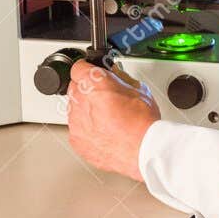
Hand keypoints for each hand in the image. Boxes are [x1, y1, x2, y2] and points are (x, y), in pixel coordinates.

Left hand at [66, 59, 159, 180]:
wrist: (144, 150)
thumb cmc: (143, 122)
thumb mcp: (138, 88)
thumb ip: (119, 78)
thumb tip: (114, 74)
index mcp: (94, 83)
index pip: (78, 67)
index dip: (88, 70)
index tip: (93, 73)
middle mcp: (80, 101)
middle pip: (75, 88)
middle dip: (88, 90)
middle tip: (105, 97)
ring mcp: (76, 122)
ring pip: (74, 110)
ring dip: (86, 111)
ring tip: (107, 118)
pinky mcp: (76, 140)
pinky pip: (77, 129)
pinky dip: (86, 129)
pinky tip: (104, 131)